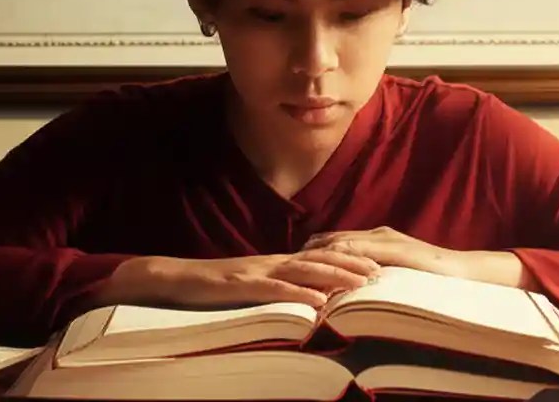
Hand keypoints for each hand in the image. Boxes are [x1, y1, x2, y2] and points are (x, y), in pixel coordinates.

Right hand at [99, 249, 379, 309]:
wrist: (176, 278)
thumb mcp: (252, 283)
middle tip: (382, 273)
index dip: (348, 260)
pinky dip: (299, 293)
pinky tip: (319, 300)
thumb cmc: (214, 285)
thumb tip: (308, 294)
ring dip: (335, 276)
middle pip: (319, 260)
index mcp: (276, 262)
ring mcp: (258, 271)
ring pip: (304, 270)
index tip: (376, 266)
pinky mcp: (242, 285)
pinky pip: (276, 289)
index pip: (319, 258)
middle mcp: (272, 262)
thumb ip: (278, 285)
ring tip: (362, 283)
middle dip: (352, 266)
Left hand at [303, 227, 539, 290]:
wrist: (466, 272)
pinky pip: (363, 252)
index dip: (311, 251)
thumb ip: (375, 274)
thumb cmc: (433, 278)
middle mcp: (377, 234)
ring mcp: (386, 239)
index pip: (335, 241)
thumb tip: (350, 287)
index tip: (288, 262)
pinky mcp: (395, 248)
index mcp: (376, 239)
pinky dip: (342, 258)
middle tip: (281, 263)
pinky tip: (325, 267)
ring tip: (294, 264)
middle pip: (332, 239)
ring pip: (342, 243)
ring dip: (318, 253)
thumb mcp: (397, 275)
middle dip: (307, 251)